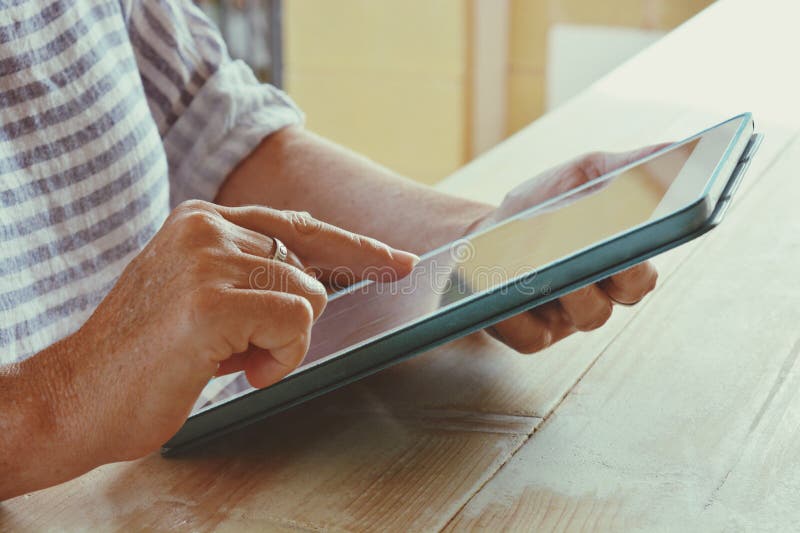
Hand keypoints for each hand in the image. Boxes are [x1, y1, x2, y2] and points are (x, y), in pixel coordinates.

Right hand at [21, 201, 417, 472]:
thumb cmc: (142, 357)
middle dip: (292, 321)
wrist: (75, 397)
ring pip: (308, 298)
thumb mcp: (196, 293)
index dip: (353, 245)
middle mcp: (206, 228)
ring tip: (227, 360)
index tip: (396, 260)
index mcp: (200, 220)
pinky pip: (297, 324)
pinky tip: (234, 370)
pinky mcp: (214, 302)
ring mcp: (208, 261)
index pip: (297, 226)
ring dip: (281, 344)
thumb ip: (248, 274)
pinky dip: (279, 359)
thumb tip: (317, 281)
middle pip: (309, 270)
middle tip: (244, 353)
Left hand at [474, 147, 662, 352]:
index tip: (641, 233)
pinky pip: (530, 334)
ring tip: (549, 261)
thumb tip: (677, 148)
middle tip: (602, 247)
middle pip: (626, 296)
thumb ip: (628, 167)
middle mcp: (600, 294)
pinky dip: (518, 314)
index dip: (645, 255)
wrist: (482, 238)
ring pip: (588, 315)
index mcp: (620, 261)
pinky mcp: (530, 335)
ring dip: (572, 288)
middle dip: (619, 272)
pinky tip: (503, 290)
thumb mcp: (582, 176)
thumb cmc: (542, 207)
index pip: (646, 269)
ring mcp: (567, 319)